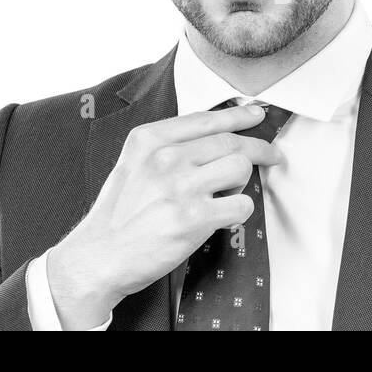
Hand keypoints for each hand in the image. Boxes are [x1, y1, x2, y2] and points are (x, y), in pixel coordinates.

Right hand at [47, 104, 283, 328]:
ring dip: (241, 184)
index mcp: (150, 139)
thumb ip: (167, 147)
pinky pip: (241, 205)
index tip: (256, 115)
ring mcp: (181, 186)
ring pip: (240, 168)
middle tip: (271, 155)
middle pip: (231, 142)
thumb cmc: (118, 215)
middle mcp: (166, 157)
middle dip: (259, 148)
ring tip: (225, 197)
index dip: (238, 116)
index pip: (206, 119)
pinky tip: (222, 219)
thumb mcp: (133, 164)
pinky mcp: (194, 217)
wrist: (100, 256)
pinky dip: (238, 213)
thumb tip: (215, 137)